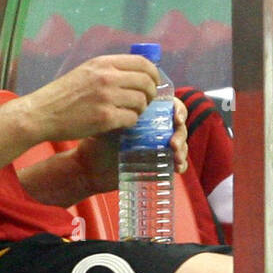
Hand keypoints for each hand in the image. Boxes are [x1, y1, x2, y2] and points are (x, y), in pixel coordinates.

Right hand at [18, 54, 158, 143]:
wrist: (42, 113)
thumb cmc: (62, 94)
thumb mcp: (86, 72)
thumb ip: (109, 70)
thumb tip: (137, 73)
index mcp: (103, 63)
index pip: (143, 63)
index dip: (154, 74)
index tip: (153, 83)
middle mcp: (107, 77)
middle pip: (146, 83)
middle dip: (150, 94)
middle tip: (144, 102)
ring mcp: (107, 98)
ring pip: (141, 102)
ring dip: (140, 110)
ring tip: (129, 113)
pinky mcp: (105, 118)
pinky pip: (131, 119)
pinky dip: (129, 122)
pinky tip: (120, 122)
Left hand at [72, 96, 188, 195]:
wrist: (90, 166)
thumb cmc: (97, 141)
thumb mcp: (108, 122)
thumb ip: (120, 111)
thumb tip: (132, 104)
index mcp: (147, 115)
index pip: (170, 107)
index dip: (178, 111)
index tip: (176, 118)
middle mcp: (156, 129)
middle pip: (178, 126)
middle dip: (180, 133)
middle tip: (172, 143)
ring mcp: (159, 147)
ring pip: (180, 144)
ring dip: (183, 149)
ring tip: (175, 156)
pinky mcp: (158, 164)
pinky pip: (176, 163)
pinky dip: (181, 165)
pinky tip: (178, 167)